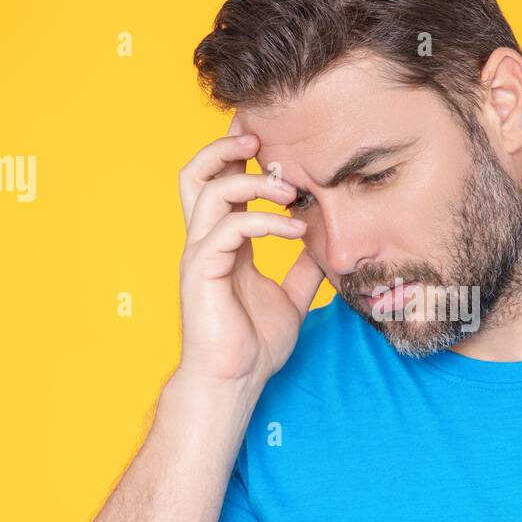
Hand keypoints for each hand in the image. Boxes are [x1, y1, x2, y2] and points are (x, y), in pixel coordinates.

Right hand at [174, 115, 324, 387]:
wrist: (236, 382)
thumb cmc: (255, 345)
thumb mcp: (292, 297)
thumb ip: (303, 268)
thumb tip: (325, 246)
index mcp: (223, 243)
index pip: (221, 183)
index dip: (238, 156)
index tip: (272, 141)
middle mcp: (206, 242)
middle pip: (196, 174)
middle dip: (225, 147)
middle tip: (262, 139)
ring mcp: (200, 255)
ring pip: (211, 191)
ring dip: (254, 181)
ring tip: (291, 190)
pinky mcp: (202, 271)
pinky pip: (229, 228)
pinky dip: (265, 221)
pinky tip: (296, 229)